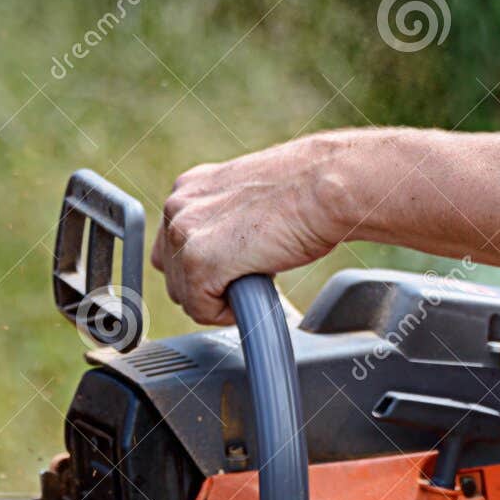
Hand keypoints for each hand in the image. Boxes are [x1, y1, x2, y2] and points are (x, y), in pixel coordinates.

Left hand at [150, 136, 346, 323]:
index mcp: (189, 189)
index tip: (230, 268)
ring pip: (184, 294)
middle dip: (206, 284)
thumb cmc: (305, 192)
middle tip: (246, 275)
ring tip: (253, 277)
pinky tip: (253, 291)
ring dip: (217, 297)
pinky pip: (200, 309)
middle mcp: (178, 206)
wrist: (326, 187)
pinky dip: (226, 313)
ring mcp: (184, 234)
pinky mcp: (199, 262)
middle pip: (173, 272)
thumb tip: (220, 250)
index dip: (201, 266)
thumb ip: (221, 220)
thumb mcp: (247, 200)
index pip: (172, 245)